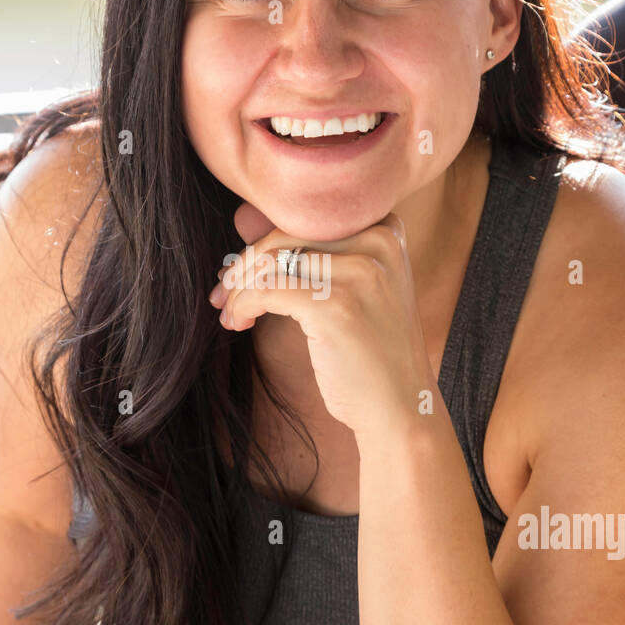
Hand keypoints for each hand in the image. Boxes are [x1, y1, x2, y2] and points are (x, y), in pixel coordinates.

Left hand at [210, 205, 433, 439]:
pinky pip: (266, 290)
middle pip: (284, 235)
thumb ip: (315, 253)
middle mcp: (377, 242)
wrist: (402, 407)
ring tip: (229, 313)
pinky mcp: (336, 306)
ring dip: (238, 288)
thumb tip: (243, 221)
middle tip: (222, 294)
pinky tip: (239, 323)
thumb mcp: (356, 288)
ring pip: (270, 261)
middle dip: (243, 265)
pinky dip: (242, 305)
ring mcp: (359, 273)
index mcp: (385, 230)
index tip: (239, 272)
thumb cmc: (371, 352)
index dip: (263, 243)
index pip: (305, 217)